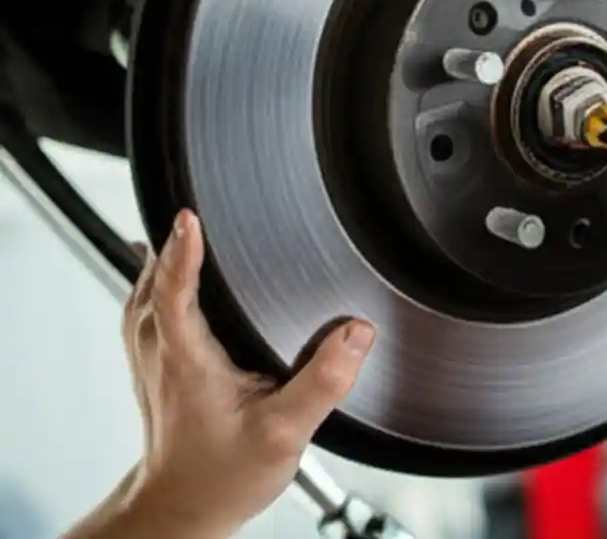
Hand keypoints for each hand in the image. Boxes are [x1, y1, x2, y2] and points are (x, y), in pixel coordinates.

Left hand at [67, 210, 375, 538]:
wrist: (183, 506)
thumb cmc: (224, 475)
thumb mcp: (284, 433)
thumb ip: (323, 381)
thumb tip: (357, 333)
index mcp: (187, 359)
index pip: (175, 290)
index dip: (184, 250)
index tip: (192, 214)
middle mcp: (158, 351)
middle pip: (154, 276)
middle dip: (177, 239)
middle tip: (206, 203)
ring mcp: (147, 355)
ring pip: (144, 286)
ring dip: (167, 255)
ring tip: (194, 226)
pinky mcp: (149, 361)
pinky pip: (146, 302)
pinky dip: (162, 276)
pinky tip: (179, 267)